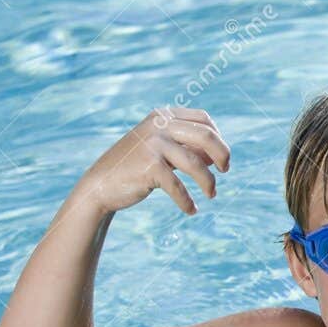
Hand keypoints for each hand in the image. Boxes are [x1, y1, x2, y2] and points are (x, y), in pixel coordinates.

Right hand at [80, 107, 230, 215]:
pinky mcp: (149, 165)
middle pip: (206, 136)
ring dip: (209, 183)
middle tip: (225, 171)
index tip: (221, 159)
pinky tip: (191, 210)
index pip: (203, 119)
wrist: (102, 184)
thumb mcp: (163, 151)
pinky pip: (179, 186)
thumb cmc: (137, 167)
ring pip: (196, 164)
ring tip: (211, 195)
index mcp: (163, 116)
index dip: (219, 139)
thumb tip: (217, 157)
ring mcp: (153, 143)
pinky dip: (187, 201)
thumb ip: (187, 148)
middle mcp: (159, 124)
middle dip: (222, 155)